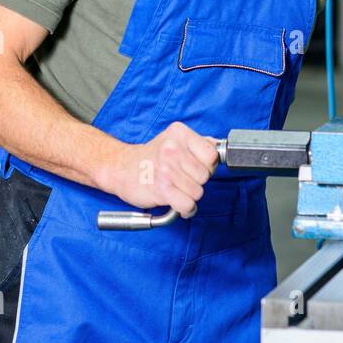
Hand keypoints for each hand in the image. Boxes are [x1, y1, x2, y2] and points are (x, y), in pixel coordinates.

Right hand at [100, 122, 219, 218]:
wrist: (121, 168)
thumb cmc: (150, 157)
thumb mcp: (173, 140)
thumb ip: (198, 143)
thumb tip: (221, 149)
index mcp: (179, 133)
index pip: (212, 155)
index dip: (207, 165)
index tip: (194, 167)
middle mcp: (173, 149)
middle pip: (206, 176)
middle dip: (196, 181)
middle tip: (181, 179)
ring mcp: (166, 169)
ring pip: (198, 192)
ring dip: (189, 196)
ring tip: (176, 189)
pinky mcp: (161, 189)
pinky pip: (188, 205)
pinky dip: (185, 209)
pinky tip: (177, 203)